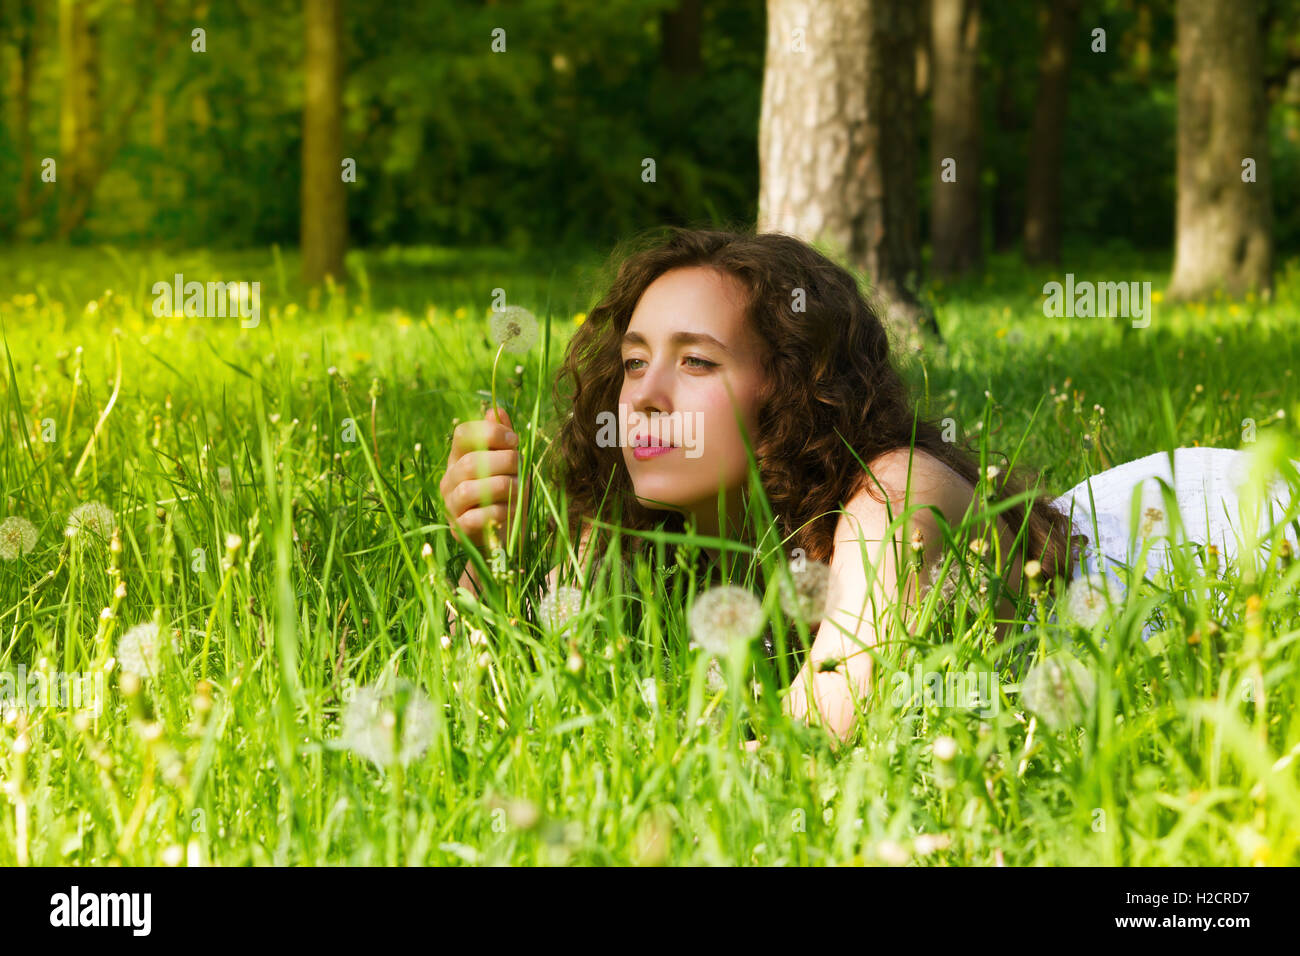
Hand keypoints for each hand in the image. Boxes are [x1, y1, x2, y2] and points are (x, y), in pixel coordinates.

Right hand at [439, 406, 528, 550]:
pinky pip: (477, 516)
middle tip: (521, 469)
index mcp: (459, 457)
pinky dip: (500, 513)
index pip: (462, 433)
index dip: (490, 433)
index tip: (515, 441)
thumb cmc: (507, 495)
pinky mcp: (459, 528)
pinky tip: (512, 512)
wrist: (505, 535)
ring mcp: (451, 504)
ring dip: (505, 488)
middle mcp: (450, 478)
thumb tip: (495, 410)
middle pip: (471, 461)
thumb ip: (502, 439)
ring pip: (474, 489)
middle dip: (505, 462)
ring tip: (519, 490)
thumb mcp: (510, 464)